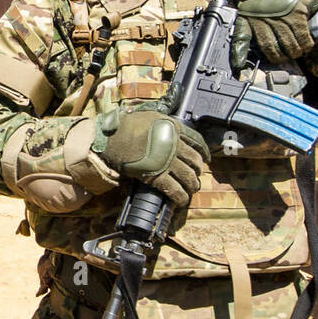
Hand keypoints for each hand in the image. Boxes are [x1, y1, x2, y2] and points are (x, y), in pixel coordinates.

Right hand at [92, 106, 208, 208]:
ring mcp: (166, 161)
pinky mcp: (156, 176)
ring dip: (192, 185)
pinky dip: (180, 197)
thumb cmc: (127, 125)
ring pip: (188, 177)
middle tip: (196, 176)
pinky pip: (174, 189)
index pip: (197, 142)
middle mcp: (174, 145)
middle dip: (197, 171)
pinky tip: (181, 201)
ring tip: (191, 189)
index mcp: (174, 128)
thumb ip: (165, 125)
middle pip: (195, 161)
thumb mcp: (151, 117)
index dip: (204, 152)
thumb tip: (172, 131)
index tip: (206, 158)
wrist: (111, 137)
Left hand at [233, 0, 317, 64]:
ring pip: (288, 44)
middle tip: (285, 58)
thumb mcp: (258, 16)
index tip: (239, 66)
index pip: (242, 35)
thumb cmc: (276, 7)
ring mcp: (280, 14)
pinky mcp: (297, 13)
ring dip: (295, 52)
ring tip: (296, 52)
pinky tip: (306, 45)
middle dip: (279, 56)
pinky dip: (305, 45)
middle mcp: (263, 14)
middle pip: (270, 46)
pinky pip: (302, 37)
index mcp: (250, 16)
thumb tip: (240, 61)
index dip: (239, 52)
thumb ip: (248, 35)